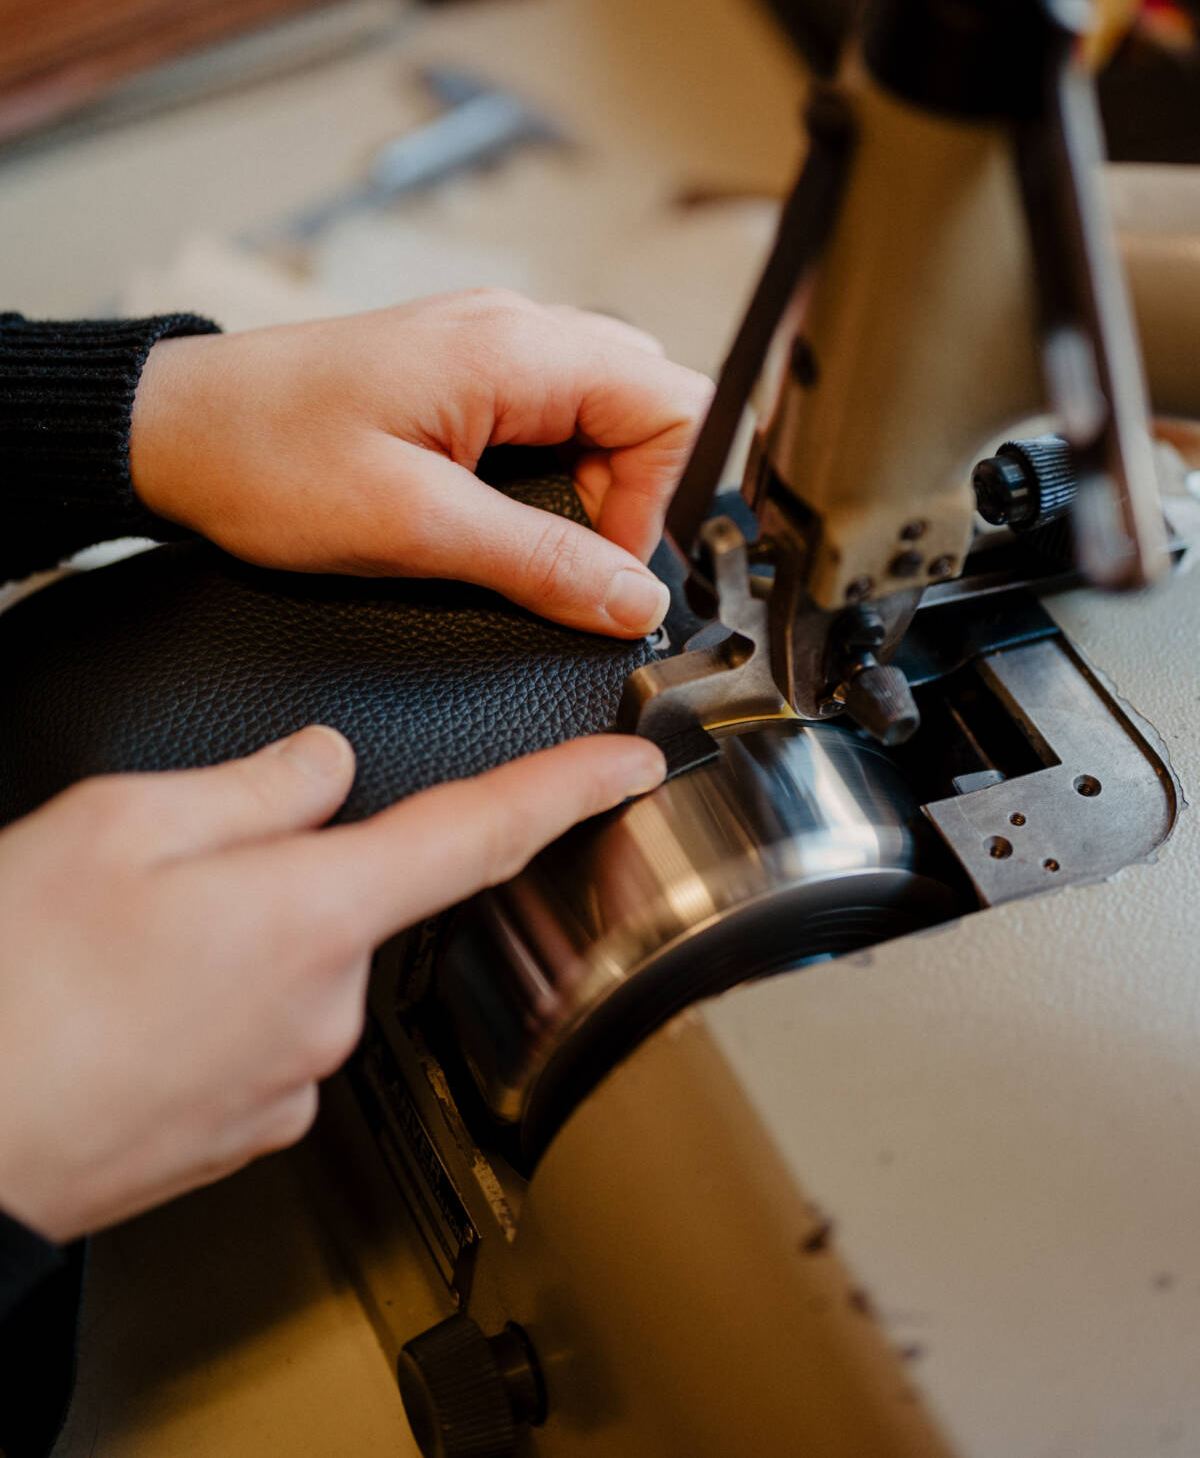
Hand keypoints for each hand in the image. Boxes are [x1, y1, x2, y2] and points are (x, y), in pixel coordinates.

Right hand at [0, 726, 663, 1241]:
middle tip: (169, 874)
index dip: (570, 790)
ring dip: (246, 940)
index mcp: (314, 911)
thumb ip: (250, 786)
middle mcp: (327, 1007)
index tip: (632, 768)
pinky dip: (222, 1003)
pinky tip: (139, 1006)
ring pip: (304, 964)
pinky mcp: (252, 1129)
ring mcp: (292, 1080)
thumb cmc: (16, 986)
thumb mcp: (120, 824)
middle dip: (289, 867)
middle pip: (357, 896)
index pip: (481, 834)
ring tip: (131, 951)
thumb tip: (323, 767)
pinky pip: (269, 1032)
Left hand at [130, 291, 712, 637]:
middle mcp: (513, 330)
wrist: (170, 428)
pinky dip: (543, 474)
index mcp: (517, 349)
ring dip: (584, 487)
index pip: (675, 401)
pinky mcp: (457, 372)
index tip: (604, 565)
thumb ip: (539, 561)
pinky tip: (487, 512)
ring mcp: (486, 346)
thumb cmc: (265, 456)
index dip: (659, 496)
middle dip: (629, 494)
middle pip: (646, 404)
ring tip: (511, 537)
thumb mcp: (412, 528)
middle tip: (562, 558)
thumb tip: (634, 599)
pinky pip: (546, 417)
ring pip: (599, 413)